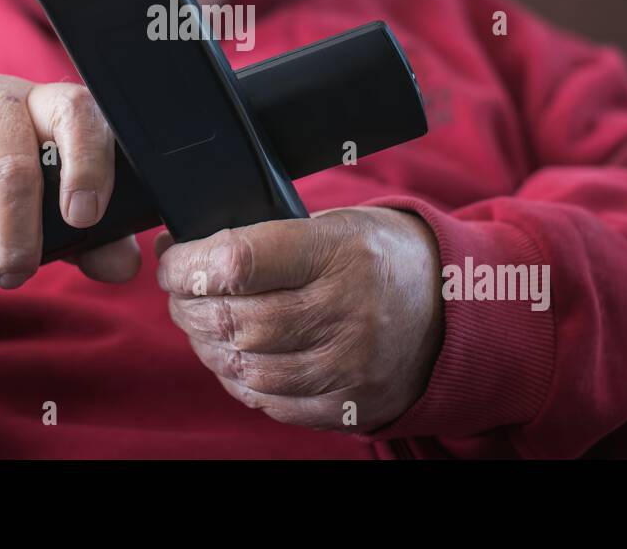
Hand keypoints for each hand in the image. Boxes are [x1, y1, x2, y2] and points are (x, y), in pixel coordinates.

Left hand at [155, 206, 443, 431]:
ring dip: (208, 348)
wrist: (453, 307)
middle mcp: (348, 310)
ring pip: (248, 367)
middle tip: (180, 293)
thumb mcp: (333, 223)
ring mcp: (351, 364)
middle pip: (237, 319)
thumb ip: (266, 238)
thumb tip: (185, 250)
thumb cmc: (379, 255)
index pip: (241, 261)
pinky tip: (235, 358)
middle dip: (189, 307)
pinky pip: (273, 403)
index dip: (190, 264)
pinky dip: (241, 381)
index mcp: (341, 251)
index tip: (173, 261)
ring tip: (202, 326)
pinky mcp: (351, 404)